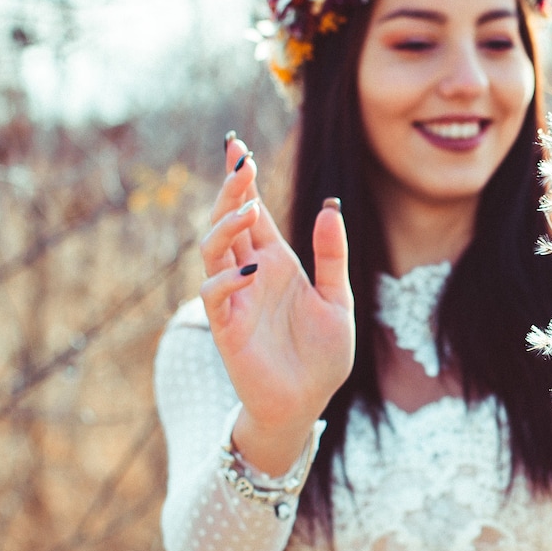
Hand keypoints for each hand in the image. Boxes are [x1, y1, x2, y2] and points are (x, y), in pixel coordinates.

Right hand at [199, 134, 354, 474]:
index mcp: (276, 262)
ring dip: (225, 227)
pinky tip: (250, 270)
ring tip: (248, 210)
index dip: (243, 182)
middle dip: (231, 191)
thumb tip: (330, 208)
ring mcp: (235, 299)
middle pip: (228, 221)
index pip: (253, 212)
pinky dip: (227, 280)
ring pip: (213, 251)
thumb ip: (332, 256)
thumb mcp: (338, 299)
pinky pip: (215, 296)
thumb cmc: (321, 355)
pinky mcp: (227, 328)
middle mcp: (250, 274)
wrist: (309, 403)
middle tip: (240, 162)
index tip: (239, 147)